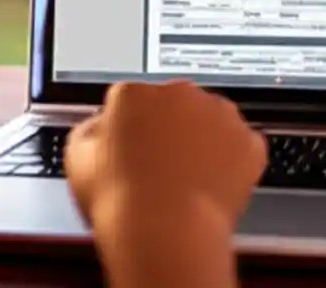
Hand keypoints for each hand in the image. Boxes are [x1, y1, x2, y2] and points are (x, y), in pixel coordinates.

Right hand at [64, 81, 266, 230]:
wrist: (164, 230)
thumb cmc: (119, 200)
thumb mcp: (77, 159)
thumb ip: (90, 130)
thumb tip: (100, 126)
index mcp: (135, 94)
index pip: (133, 100)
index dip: (132, 128)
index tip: (133, 148)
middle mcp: (180, 94)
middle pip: (176, 103)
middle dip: (171, 128)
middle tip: (162, 165)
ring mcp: (219, 115)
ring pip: (213, 120)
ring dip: (205, 140)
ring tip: (189, 178)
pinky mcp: (248, 141)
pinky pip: (242, 146)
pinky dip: (234, 162)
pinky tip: (214, 183)